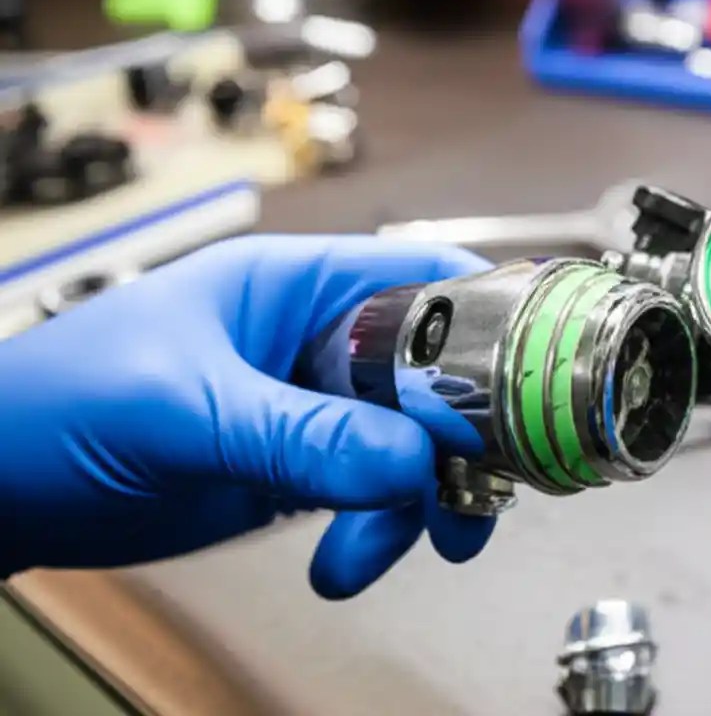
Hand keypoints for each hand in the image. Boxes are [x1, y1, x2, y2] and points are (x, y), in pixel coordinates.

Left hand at [0, 235, 495, 598]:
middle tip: (469, 494)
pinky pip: (371, 495)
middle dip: (459, 440)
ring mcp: (309, 406)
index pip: (423, 279)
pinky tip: (341, 564)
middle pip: (436, 376)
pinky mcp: (297, 465)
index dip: (487, 321)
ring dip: (414, 506)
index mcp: (294, 285)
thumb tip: (405, 461)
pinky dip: (375, 534)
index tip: (529, 381)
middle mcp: (314, 340)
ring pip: (411, 448)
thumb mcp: (182, 409)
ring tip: (374, 551)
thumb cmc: (50, 405)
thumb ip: (299, 434)